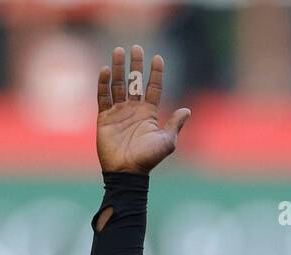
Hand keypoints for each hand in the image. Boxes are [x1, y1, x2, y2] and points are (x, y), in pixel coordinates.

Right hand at [96, 45, 190, 174]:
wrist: (127, 171)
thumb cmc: (148, 158)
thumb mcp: (167, 141)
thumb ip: (175, 124)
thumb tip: (188, 110)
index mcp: (149, 113)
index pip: (153, 87)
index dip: (156, 73)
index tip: (158, 57)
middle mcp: (133, 109)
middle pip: (134, 81)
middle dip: (135, 64)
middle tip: (136, 47)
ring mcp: (118, 112)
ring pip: (117, 84)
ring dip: (117, 68)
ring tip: (118, 51)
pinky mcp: (104, 117)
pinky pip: (102, 96)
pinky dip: (103, 83)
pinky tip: (104, 70)